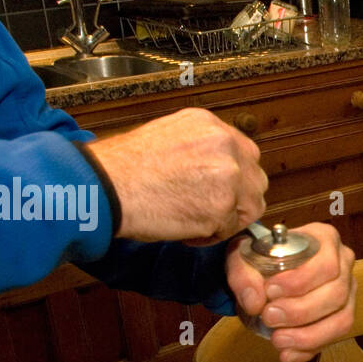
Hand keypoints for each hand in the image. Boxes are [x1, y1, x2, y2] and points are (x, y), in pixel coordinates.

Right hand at [84, 109, 267, 244]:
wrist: (107, 185)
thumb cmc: (125, 168)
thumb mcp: (168, 138)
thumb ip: (200, 150)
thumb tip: (214, 172)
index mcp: (209, 125)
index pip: (244, 154)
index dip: (234, 179)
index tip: (220, 192)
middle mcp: (224, 144)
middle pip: (255, 179)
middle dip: (237, 200)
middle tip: (210, 211)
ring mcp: (228, 174)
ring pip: (250, 206)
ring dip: (227, 219)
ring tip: (196, 221)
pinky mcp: (223, 205)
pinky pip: (230, 229)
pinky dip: (210, 236)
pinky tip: (186, 230)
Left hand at [226, 223, 356, 361]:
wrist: (263, 271)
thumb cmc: (260, 257)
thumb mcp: (243, 256)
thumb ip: (243, 275)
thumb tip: (255, 303)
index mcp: (325, 240)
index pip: (326, 263)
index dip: (300, 282)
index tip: (270, 291)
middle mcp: (343, 265)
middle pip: (337, 294)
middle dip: (301, 311)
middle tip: (269, 317)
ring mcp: (347, 293)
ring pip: (342, 320)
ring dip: (309, 336)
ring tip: (278, 340)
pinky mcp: (340, 317)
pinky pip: (334, 338)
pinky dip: (309, 349)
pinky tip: (287, 353)